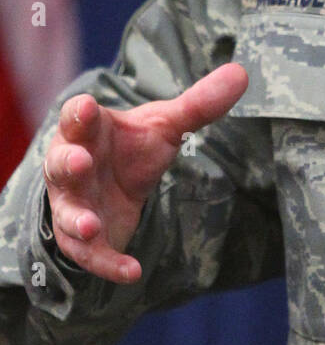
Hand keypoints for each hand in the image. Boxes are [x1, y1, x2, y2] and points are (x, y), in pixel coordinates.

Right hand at [41, 63, 248, 284]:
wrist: (115, 186)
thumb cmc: (131, 146)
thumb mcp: (166, 125)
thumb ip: (198, 104)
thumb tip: (242, 73)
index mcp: (88, 130)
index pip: (78, 117)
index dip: (81, 112)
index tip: (87, 106)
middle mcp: (71, 165)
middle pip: (61, 163)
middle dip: (68, 163)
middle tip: (79, 162)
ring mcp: (73, 203)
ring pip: (66, 212)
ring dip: (76, 219)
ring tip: (90, 227)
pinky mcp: (83, 237)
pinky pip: (89, 253)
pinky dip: (107, 263)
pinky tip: (132, 272)